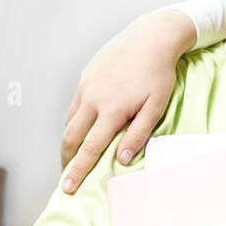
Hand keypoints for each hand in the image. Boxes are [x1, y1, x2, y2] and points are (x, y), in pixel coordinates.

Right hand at [60, 9, 196, 192]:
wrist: (151, 37)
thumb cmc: (159, 73)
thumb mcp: (156, 106)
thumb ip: (139, 133)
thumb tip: (122, 158)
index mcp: (111, 111)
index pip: (89, 148)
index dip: (77, 170)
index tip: (67, 187)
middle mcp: (93, 100)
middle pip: (71, 137)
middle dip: (67, 159)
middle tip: (67, 176)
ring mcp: (87, 87)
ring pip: (70, 120)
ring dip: (69, 140)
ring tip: (73, 155)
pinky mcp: (86, 77)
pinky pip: (75, 104)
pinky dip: (74, 120)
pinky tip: (82, 126)